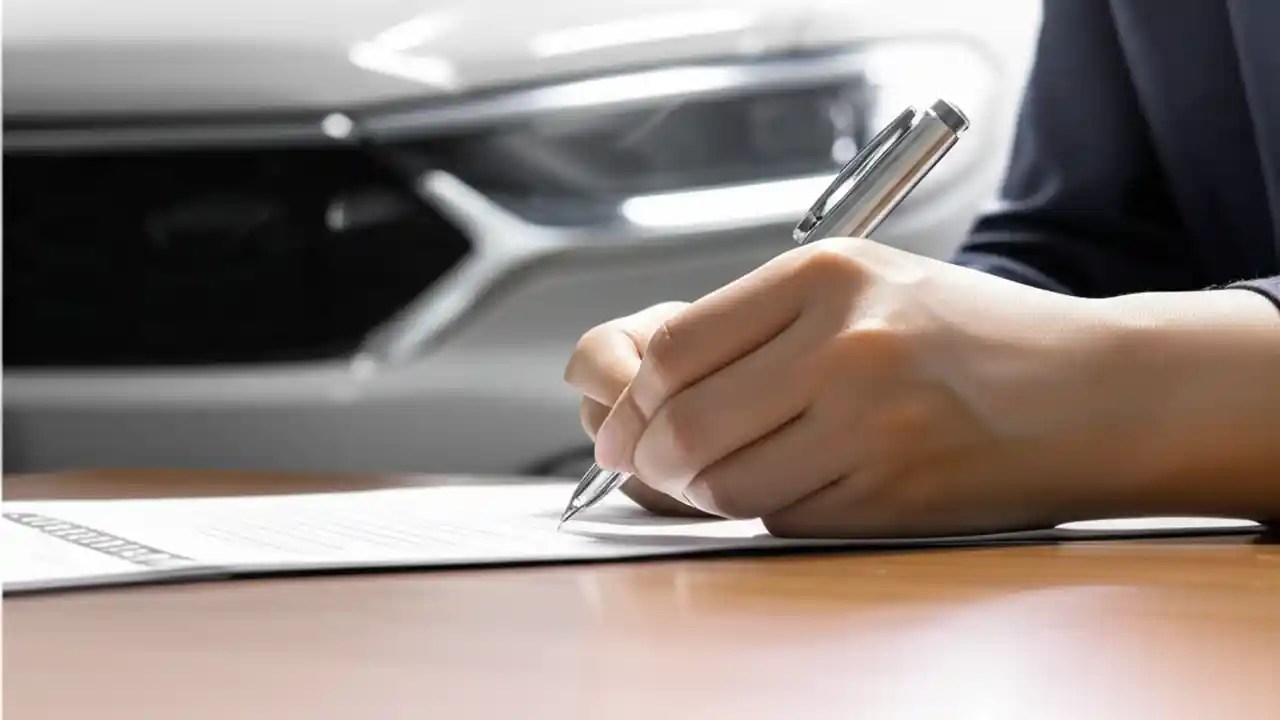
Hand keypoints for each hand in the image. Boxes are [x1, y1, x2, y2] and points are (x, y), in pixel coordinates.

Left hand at [587, 237, 1206, 537]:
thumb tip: (635, 384)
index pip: (675, 348)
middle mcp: (847, 346)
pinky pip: (781, 516)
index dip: (630, 399)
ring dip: (697, 494)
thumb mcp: (862, 285)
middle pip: (685, 424)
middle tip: (643, 465)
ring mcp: (872, 425)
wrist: (1090, 390)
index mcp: (827, 275)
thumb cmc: (967, 334)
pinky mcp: (893, 494)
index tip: (621, 421)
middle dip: (645, 458)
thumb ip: (751, 325)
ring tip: (708, 478)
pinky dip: (762, 510)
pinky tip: (786, 483)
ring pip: (724, 484)